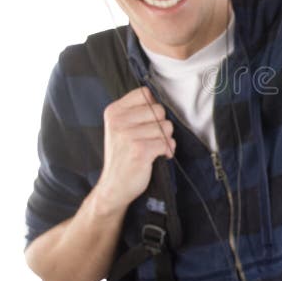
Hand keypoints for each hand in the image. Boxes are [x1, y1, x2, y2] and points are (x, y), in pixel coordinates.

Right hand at [97, 86, 175, 211]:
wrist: (114, 187)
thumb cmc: (123, 156)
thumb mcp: (120, 128)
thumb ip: (136, 112)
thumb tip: (160, 99)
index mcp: (114, 112)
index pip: (145, 93)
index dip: (153, 106)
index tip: (149, 121)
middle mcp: (118, 121)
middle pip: (159, 109)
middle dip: (162, 124)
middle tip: (152, 138)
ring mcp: (128, 135)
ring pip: (166, 126)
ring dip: (166, 139)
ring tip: (154, 148)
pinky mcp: (140, 150)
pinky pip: (166, 142)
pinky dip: (168, 150)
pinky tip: (158, 156)